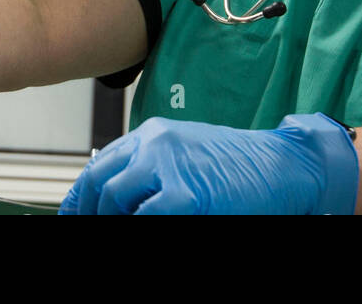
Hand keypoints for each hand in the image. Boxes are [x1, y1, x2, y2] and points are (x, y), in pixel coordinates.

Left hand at [59, 113, 357, 214]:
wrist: (288, 166)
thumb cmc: (245, 168)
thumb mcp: (189, 160)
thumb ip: (153, 173)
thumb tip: (119, 201)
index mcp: (154, 135)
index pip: (99, 165)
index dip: (80, 197)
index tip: (73, 215)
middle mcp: (155, 143)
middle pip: (99, 182)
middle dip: (89, 211)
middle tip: (86, 226)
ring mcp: (169, 165)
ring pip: (114, 200)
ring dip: (111, 219)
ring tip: (117, 227)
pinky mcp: (186, 194)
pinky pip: (144, 217)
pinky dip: (139, 224)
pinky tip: (148, 226)